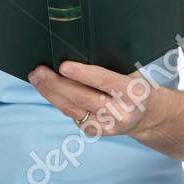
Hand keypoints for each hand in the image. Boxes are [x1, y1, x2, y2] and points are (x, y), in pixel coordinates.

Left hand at [27, 59, 180, 140]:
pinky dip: (57, 101)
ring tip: (36, 78)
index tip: (63, 66)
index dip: (82, 74)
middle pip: (82, 97)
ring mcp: (107, 126)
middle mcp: (121, 112)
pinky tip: (47, 89)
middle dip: (56, 83)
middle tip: (39, 70)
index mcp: (133, 92)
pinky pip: (71, 114)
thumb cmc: (134, 85)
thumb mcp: (131, 72)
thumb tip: (74, 51)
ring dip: (50, 92)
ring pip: (72, 108)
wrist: (147, 116)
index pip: (104, 81)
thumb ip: (109, 65)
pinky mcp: (95, 132)